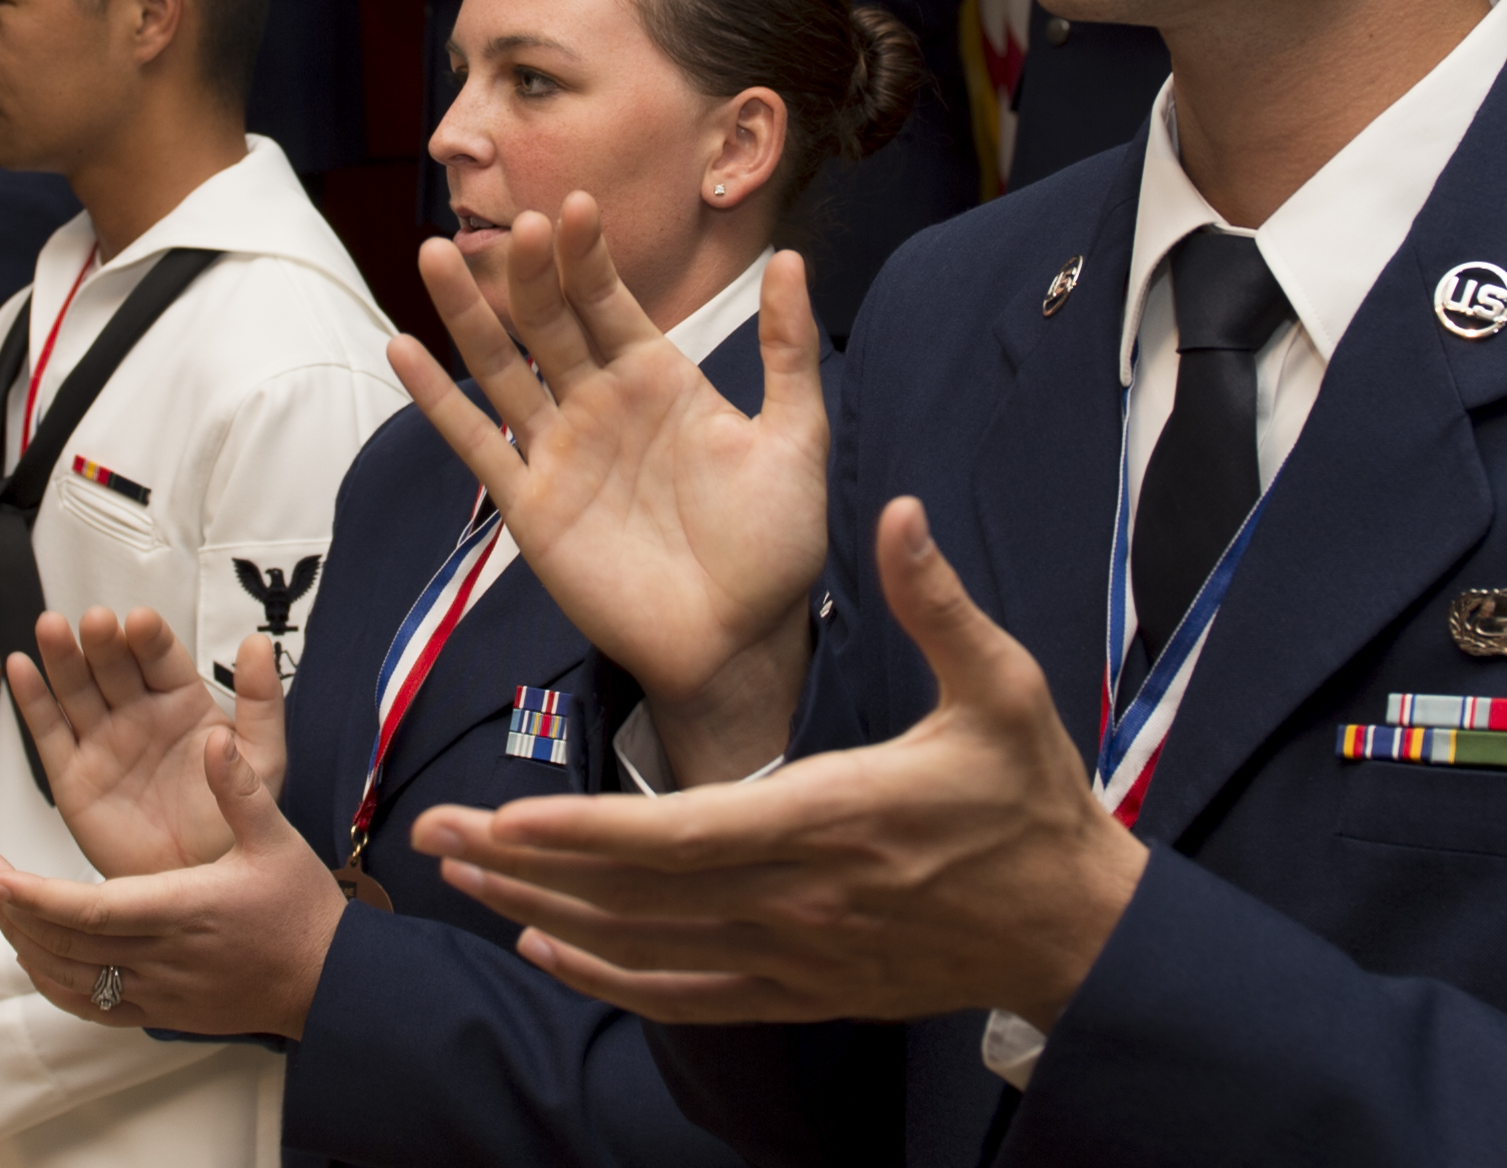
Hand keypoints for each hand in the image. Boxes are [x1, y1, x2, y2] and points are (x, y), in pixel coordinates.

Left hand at [0, 721, 346, 1041]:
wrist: (324, 982)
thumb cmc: (300, 911)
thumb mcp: (276, 838)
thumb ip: (239, 788)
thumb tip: (214, 739)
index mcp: (182, 910)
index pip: (90, 910)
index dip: (36, 896)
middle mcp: (159, 957)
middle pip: (63, 943)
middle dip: (15, 908)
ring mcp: (153, 991)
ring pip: (66, 977)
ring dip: (25, 942)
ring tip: (4, 905)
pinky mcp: (154, 1012)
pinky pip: (86, 1006)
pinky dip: (52, 981)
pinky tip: (38, 957)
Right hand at [7, 609, 290, 877]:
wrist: (199, 883)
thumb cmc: (235, 822)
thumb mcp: (263, 757)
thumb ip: (262, 701)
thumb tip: (257, 644)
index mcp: (182, 701)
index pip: (161, 657)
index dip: (149, 638)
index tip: (141, 622)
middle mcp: (138, 714)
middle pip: (114, 666)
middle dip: (103, 643)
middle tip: (96, 623)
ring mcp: (102, 742)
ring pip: (76, 690)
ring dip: (62, 658)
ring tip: (51, 627)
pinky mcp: (72, 777)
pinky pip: (49, 733)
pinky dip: (32, 700)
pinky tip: (20, 667)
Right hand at [394, 204, 826, 782]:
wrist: (740, 639)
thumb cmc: (774, 542)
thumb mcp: (796, 437)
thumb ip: (788, 349)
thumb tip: (789, 256)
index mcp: (658, 377)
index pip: (610, 300)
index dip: (589, 255)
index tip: (575, 206)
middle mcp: (601, 403)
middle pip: (549, 321)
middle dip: (531, 273)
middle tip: (515, 224)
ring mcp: (560, 451)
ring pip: (502, 368)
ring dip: (467, 315)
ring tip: (435, 255)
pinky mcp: (530, 505)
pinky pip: (477, 445)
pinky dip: (438, 401)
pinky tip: (403, 351)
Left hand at [413, 497, 1145, 1028]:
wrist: (1071, 924)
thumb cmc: (1031, 800)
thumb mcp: (1000, 685)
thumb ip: (937, 602)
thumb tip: (895, 510)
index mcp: (828, 817)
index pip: (673, 837)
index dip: (577, 832)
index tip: (501, 812)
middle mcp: (793, 898)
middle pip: (630, 896)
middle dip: (524, 869)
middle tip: (435, 841)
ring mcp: (792, 955)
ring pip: (642, 949)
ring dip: (546, 917)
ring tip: (466, 883)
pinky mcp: (800, 987)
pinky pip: (683, 995)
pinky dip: (609, 978)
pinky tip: (552, 950)